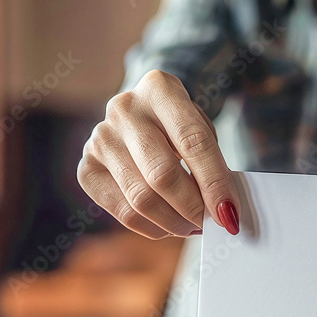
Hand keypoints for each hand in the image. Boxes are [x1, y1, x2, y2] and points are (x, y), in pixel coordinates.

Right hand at [78, 70, 240, 238]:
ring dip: (174, 222)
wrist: (138, 113)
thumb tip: (223, 210)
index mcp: (159, 88)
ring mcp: (100, 138)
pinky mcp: (87, 168)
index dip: (214, 182)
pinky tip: (168, 225)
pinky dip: (152, 227)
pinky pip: (123, 212)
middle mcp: (124, 109)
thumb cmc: (178, 124)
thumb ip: (211, 160)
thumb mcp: (200, 126)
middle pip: (162, 174)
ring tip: (193, 225)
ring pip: (141, 198)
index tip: (230, 213)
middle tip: (213, 224)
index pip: (193, 142)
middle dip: (193, 207)